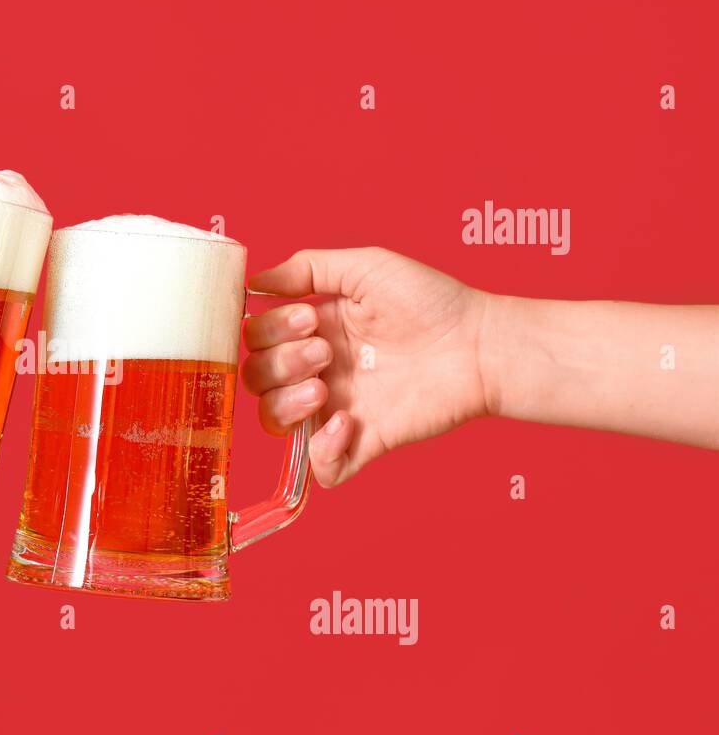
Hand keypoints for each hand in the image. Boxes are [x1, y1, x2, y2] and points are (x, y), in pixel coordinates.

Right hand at [242, 247, 491, 485]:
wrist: (479, 344)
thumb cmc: (430, 300)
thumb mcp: (365, 267)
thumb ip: (307, 269)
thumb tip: (255, 282)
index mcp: (313, 331)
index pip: (257, 340)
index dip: (270, 332)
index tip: (310, 320)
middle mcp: (318, 370)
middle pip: (257, 379)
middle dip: (280, 364)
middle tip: (326, 352)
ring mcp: (337, 408)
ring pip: (274, 423)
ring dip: (285, 404)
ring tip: (324, 389)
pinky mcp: (364, 441)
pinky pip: (322, 468)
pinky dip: (322, 451)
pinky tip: (346, 423)